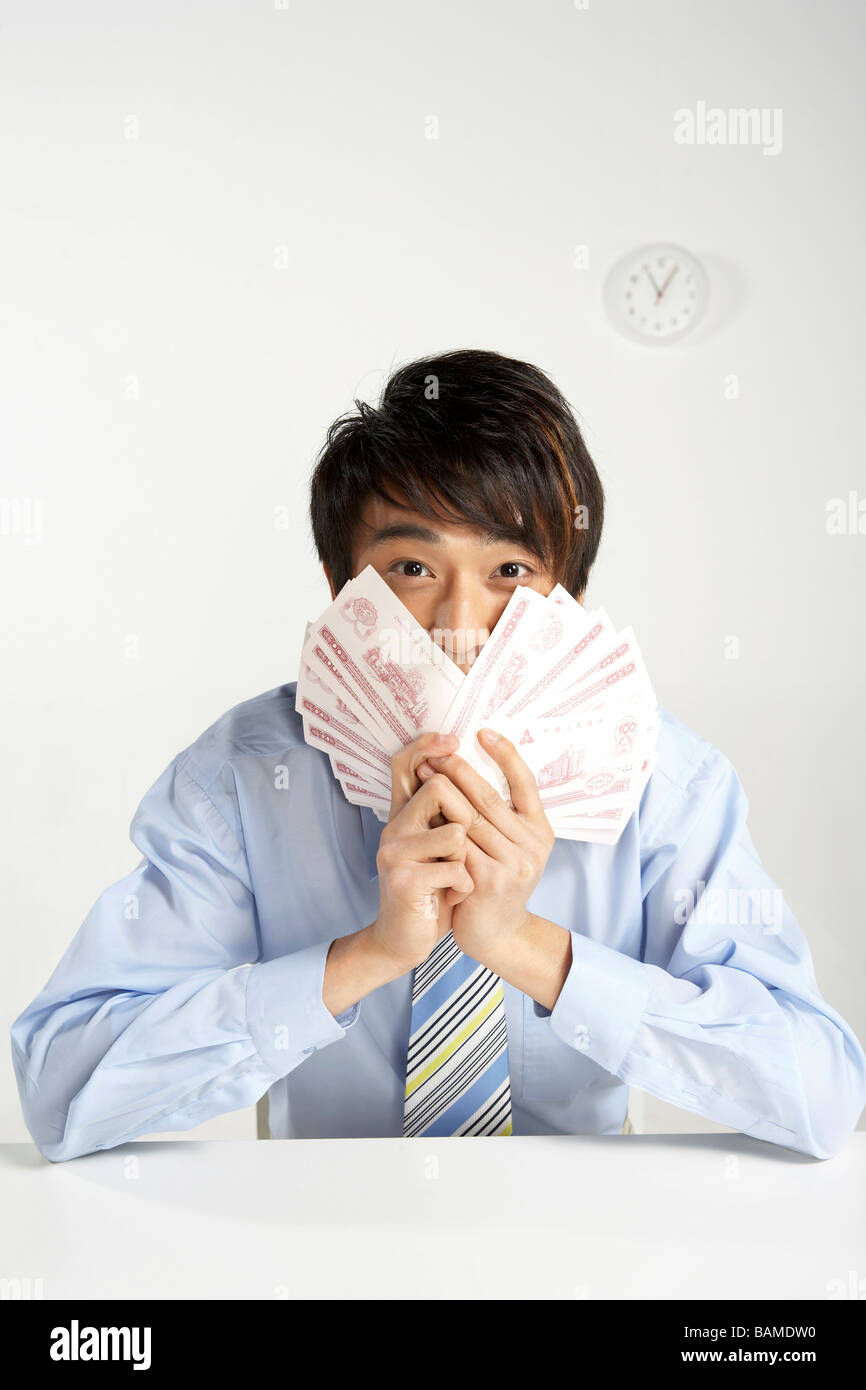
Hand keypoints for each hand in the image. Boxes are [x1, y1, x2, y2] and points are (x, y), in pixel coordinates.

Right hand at [368, 731, 476, 972]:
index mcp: (402, 816)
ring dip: (467, 861)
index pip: (403, 764)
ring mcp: (395, 853)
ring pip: (455, 832)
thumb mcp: (436, 848)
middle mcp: (393, 828)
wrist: (405, 940)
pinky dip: (463, 887)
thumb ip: (443, 815)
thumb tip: (468, 774)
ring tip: (456, 879)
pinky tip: (452, 898)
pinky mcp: (404, 880)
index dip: (426, 745)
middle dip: (466, 818)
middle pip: (438, 789)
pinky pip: (455, 869)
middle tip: (462, 851)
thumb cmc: (430, 890)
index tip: (454, 738)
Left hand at [418, 728, 554, 962]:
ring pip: (470, 818)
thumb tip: (475, 768)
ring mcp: (512, 864)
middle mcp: (532, 846)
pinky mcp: (487, 880)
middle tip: (436, 751)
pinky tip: (422, 809)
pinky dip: (439, 825)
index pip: (526, 783)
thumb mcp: (511, 848)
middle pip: (490, 797)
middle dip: (460, 770)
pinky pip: (457, 844)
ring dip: (443, 792)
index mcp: (540, 831)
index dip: (506, 754)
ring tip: (424, 773)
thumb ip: (503, 816)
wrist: (496, 935)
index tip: (483, 730)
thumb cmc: (496, 882)